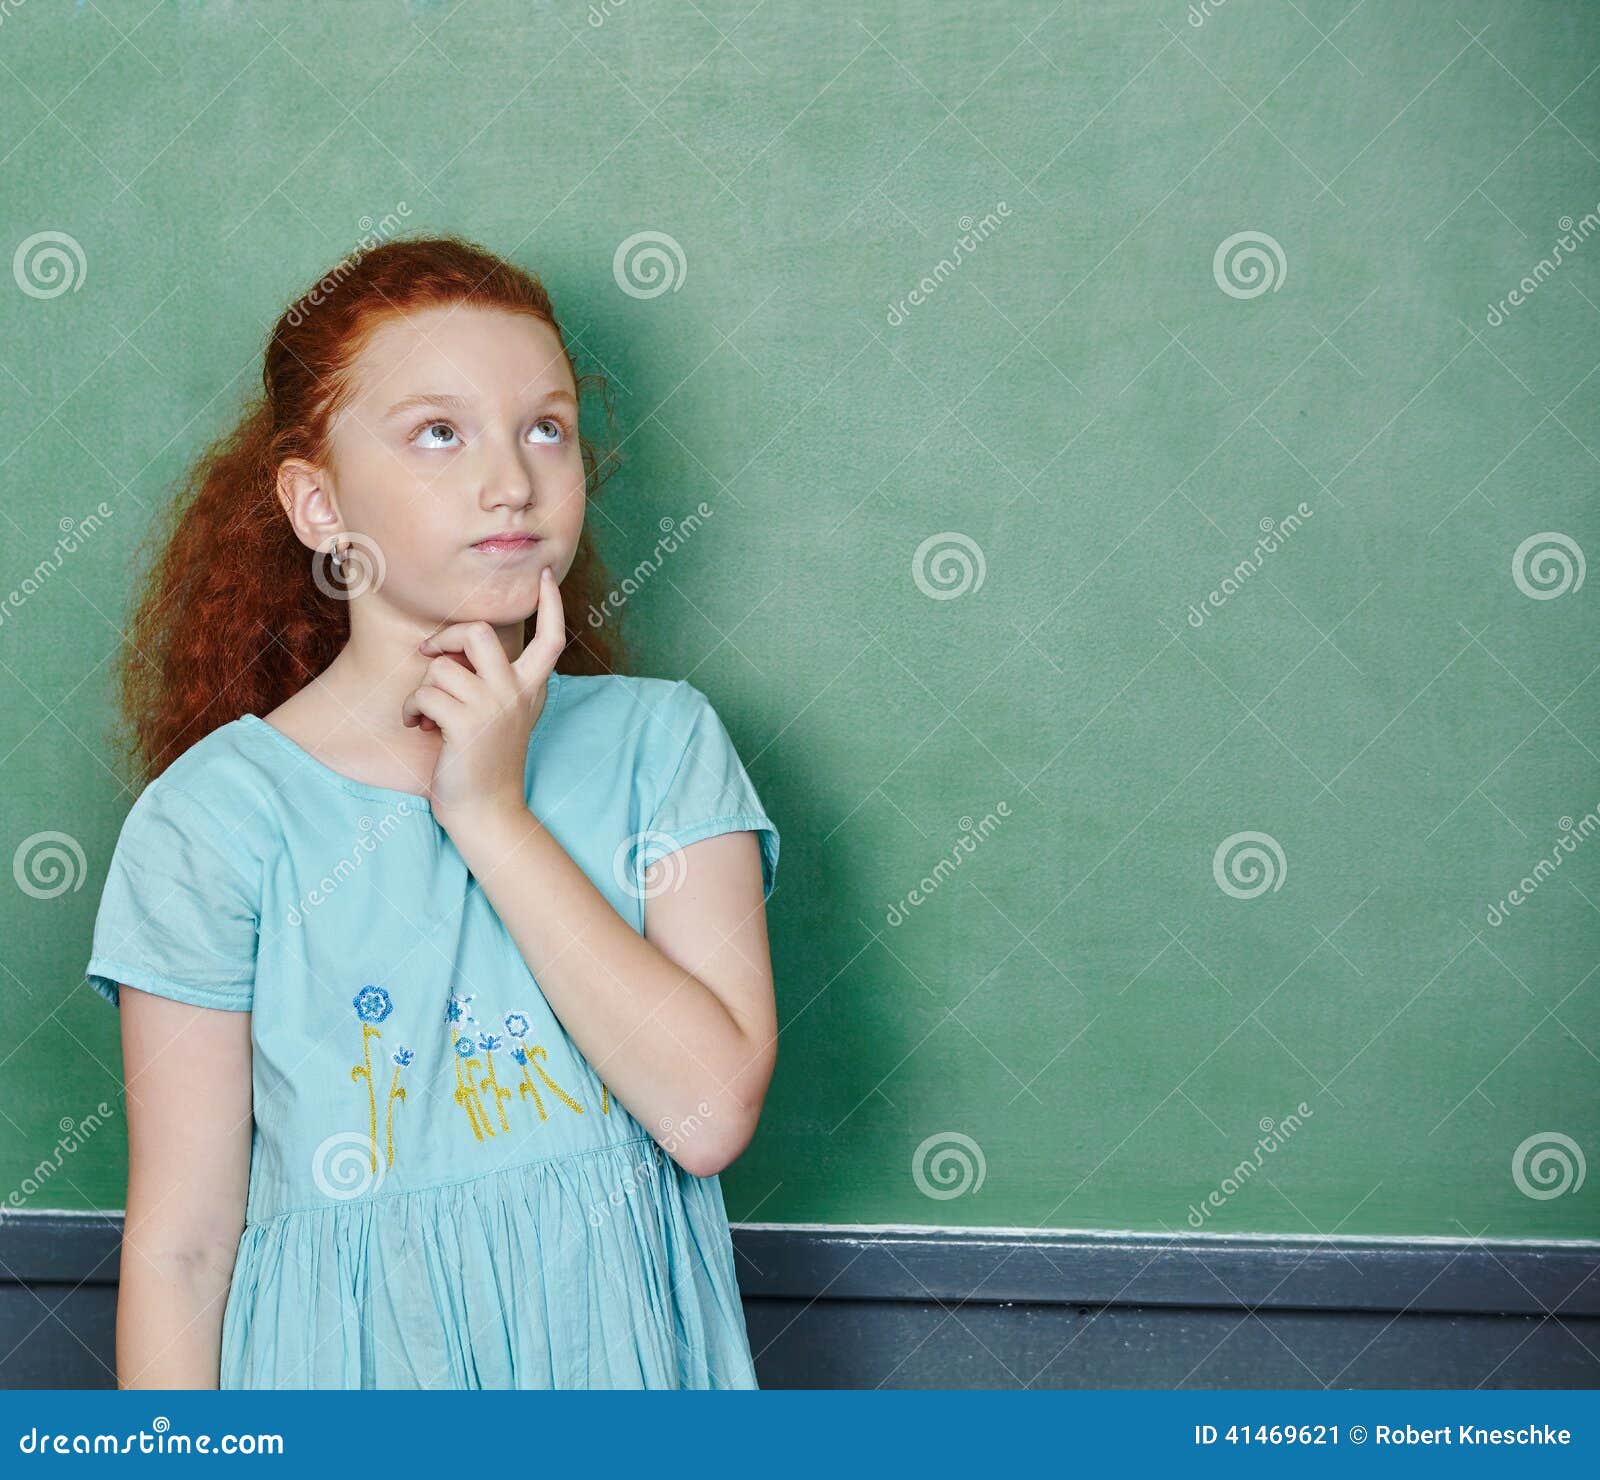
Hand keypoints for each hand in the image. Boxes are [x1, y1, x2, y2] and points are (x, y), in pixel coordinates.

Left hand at [403, 566, 565, 832]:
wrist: (486, 811)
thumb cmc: (487, 762)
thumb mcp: (504, 716)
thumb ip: (497, 682)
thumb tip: (455, 650)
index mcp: (531, 688)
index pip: (551, 639)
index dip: (551, 604)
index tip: (543, 576)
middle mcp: (517, 693)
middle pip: (478, 633)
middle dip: (443, 637)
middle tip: (429, 653)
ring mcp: (493, 707)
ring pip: (441, 668)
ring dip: (422, 691)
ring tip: (424, 716)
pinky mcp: (466, 724)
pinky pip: (424, 694)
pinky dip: (411, 711)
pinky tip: (418, 727)